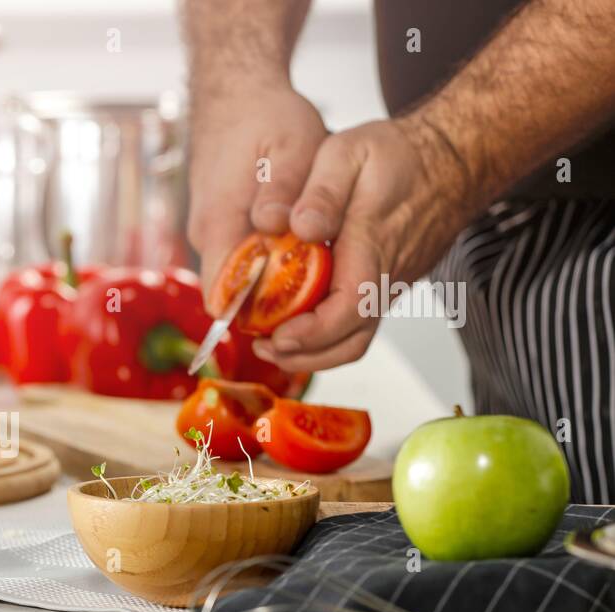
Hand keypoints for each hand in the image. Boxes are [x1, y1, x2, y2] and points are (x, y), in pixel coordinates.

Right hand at [187, 82, 327, 299]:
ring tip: (318, 271)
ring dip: (276, 281)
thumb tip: (274, 227)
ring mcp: (212, 233)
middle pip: (235, 294)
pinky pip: (244, 257)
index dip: (259, 317)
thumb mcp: (291, 143)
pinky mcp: (221, 226)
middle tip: (323, 298)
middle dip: (275, 304)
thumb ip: (284, 188)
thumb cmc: (265, 115)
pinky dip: (271, 261)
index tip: (300, 319)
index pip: (224, 297)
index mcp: (217, 224)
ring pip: (242, 276)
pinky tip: (302, 248)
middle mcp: (206, 237)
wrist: (236, 92)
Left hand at [252, 117, 475, 370]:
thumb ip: (322, 191)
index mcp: (373, 245)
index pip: (348, 308)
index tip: (275, 335)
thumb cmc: (399, 156)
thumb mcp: (349, 154)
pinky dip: (325, 333)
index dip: (310, 333)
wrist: (452, 160)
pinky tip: (294, 318)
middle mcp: (385, 276)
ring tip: (272, 340)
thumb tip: (299, 228)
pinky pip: (358, 323)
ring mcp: (389, 285)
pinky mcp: (386, 286)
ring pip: (355, 338)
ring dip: (312, 350)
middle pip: (350, 341)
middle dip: (303, 354)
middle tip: (262, 345)